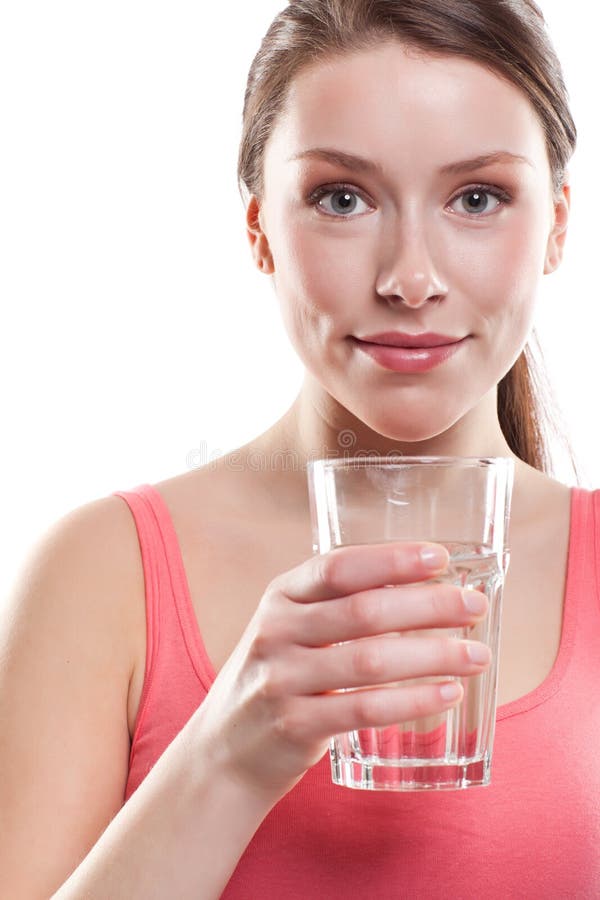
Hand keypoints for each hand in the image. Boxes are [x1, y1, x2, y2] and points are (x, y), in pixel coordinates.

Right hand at [191, 541, 489, 801]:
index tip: (440, 557)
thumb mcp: (292, 627)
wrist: (226, 747)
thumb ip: (340, 605)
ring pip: (371, 660)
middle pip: (363, 610)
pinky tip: (448, 693)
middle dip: (428, 606)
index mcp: (281, 595)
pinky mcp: (294, 725)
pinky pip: (365, 709)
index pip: (339, 566)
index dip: (392, 559)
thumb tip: (430, 589)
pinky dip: (413, 700)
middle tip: (474, 607)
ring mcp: (282, 679)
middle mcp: (277, 630)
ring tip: (476, 654)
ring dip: (433, 655)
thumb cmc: (281, 674)